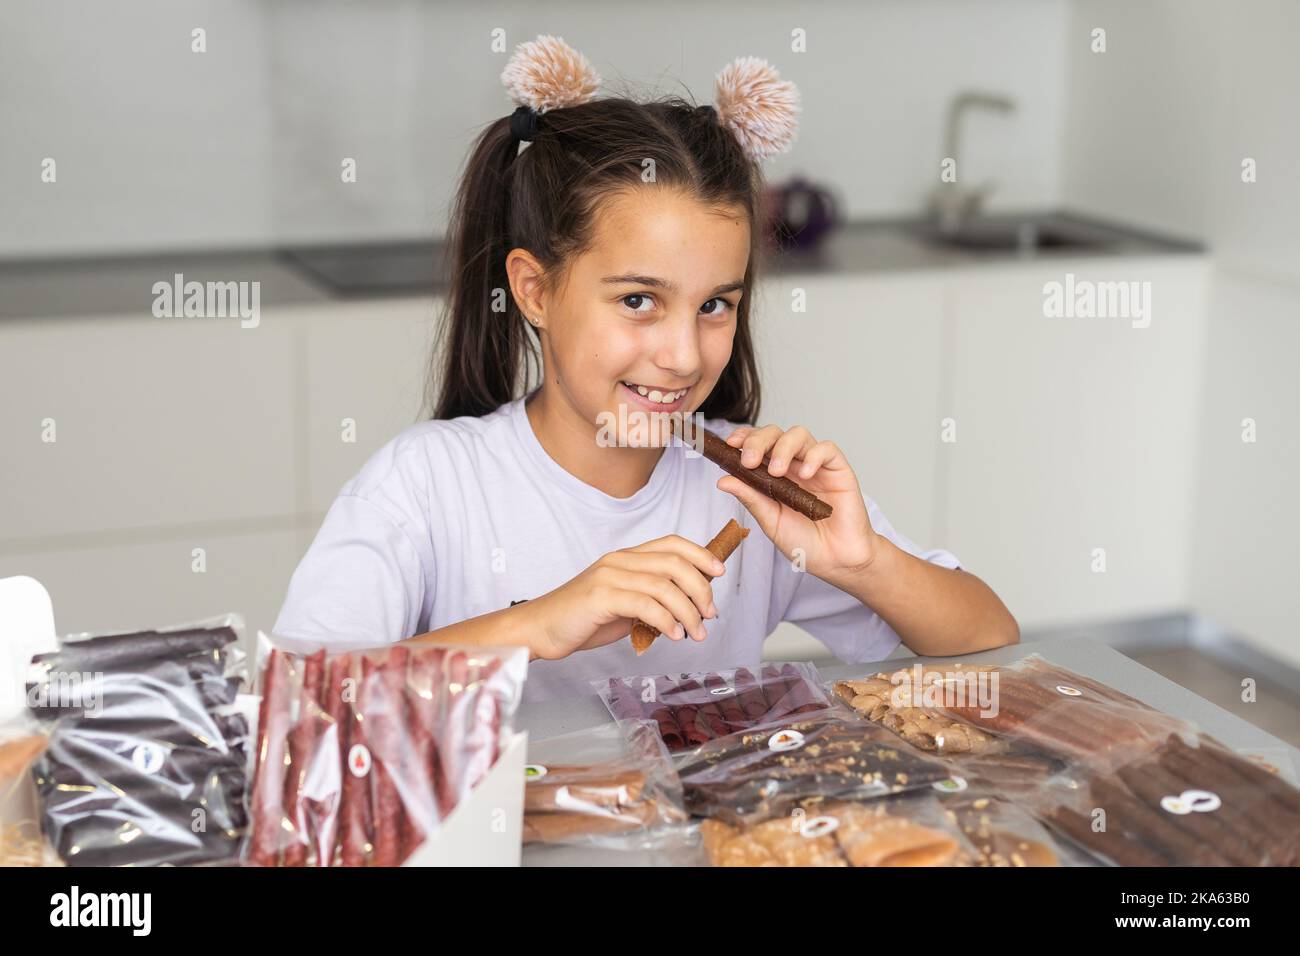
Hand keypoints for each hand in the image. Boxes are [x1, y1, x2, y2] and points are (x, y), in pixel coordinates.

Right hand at [527, 535, 725, 660]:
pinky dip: (667, 621)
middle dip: (701, 588)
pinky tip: (674, 636)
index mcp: (626, 557)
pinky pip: (645, 605)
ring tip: (696, 633)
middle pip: (674, 563)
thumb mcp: (623, 605)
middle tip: (709, 614)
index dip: (700, 554)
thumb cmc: (582, 619)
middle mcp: (619, 560)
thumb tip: (685, 610)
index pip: (671, 543)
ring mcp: (609, 576)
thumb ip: (650, 601)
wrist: (541, 629)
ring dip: (688, 612)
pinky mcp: (601, 596)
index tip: (719, 572)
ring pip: (664, 585)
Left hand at [716, 424, 881, 587]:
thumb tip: (723, 480)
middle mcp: (793, 464)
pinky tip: (805, 474)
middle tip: (750, 461)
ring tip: (777, 472)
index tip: (730, 444)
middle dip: (758, 441)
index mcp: (774, 474)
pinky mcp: (839, 469)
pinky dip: (813, 456)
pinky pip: (827, 449)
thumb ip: (750, 498)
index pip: (757, 443)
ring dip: (783, 448)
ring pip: (799, 434)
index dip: (744, 437)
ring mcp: (816, 465)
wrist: (836, 561)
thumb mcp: (770, 521)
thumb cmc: (804, 542)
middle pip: (774, 433)